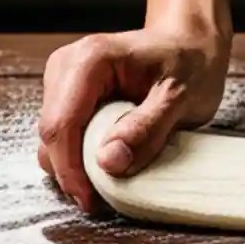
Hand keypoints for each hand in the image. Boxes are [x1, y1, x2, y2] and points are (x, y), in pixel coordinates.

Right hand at [37, 27, 230, 212]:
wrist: (192, 43)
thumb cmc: (191, 63)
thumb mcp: (181, 97)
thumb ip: (146, 128)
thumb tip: (108, 162)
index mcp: (89, 61)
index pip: (61, 124)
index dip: (70, 169)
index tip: (90, 200)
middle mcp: (67, 68)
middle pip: (53, 134)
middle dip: (73, 172)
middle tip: (103, 200)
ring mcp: (64, 82)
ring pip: (55, 139)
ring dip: (77, 166)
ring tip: (112, 184)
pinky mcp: (71, 98)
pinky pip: (67, 136)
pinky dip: (83, 156)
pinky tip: (110, 165)